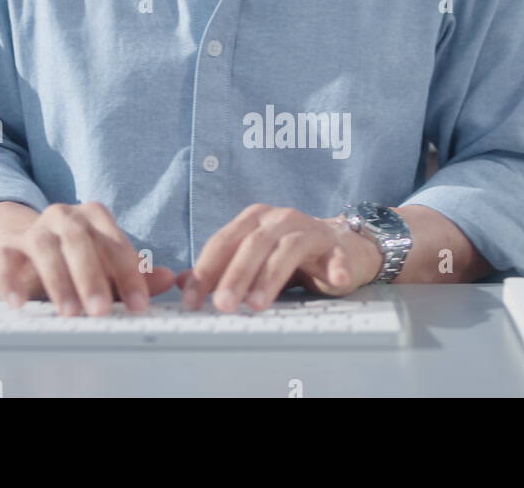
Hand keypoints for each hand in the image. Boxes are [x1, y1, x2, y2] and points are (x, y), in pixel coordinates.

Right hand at [0, 201, 173, 315]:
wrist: (16, 243)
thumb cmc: (70, 258)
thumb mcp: (104, 267)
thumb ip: (134, 275)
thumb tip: (167, 278)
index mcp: (95, 217)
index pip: (116, 244)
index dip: (129, 276)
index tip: (139, 306)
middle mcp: (64, 216)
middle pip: (81, 241)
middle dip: (94, 277)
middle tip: (102, 311)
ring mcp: (33, 227)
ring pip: (45, 247)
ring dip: (59, 281)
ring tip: (69, 312)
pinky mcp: (5, 244)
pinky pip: (6, 259)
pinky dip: (12, 279)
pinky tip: (20, 303)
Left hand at [178, 204, 382, 311]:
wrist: (342, 246)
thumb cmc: (290, 255)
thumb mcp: (252, 258)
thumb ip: (220, 268)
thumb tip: (181, 283)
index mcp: (253, 220)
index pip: (223, 242)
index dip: (205, 271)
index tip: (191, 301)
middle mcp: (279, 219)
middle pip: (253, 245)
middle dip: (235, 276)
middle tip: (222, 305)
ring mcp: (310, 230)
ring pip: (287, 249)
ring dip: (270, 277)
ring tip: (257, 305)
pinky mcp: (337, 247)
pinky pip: (336, 256)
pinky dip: (336, 267)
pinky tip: (335, 280)